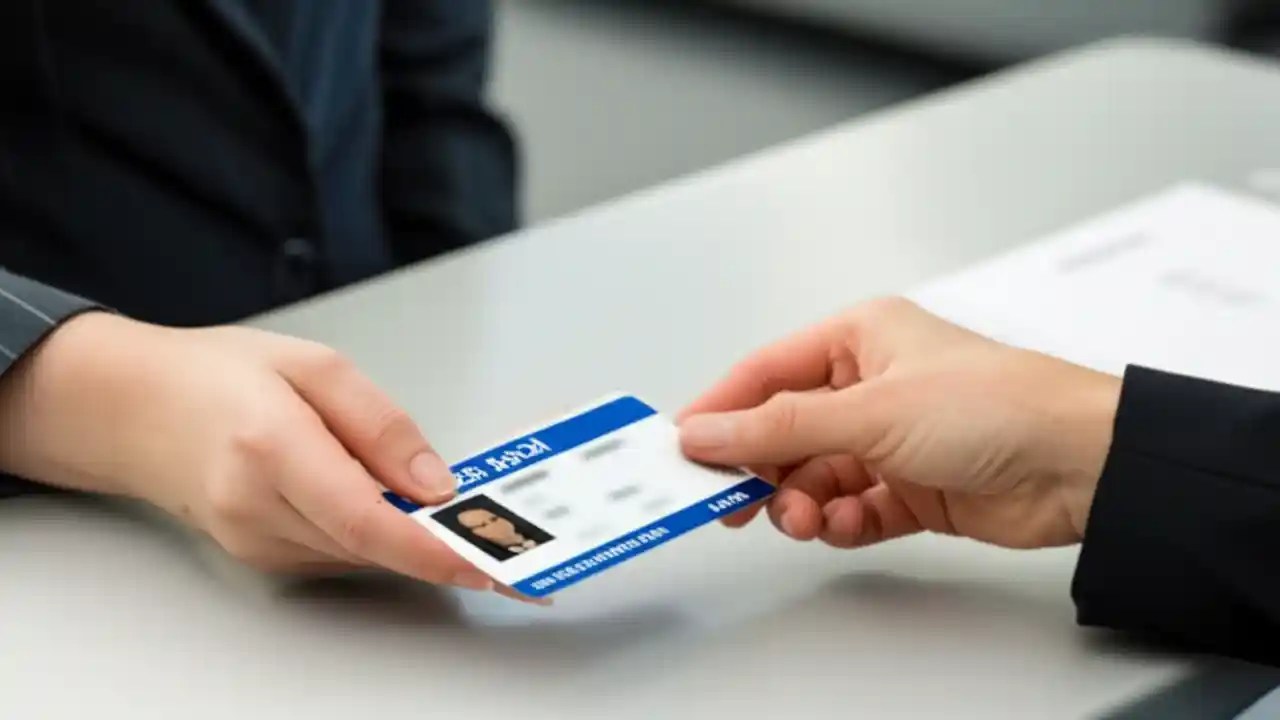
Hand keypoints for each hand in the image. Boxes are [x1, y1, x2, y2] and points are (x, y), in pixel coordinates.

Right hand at [0, 313, 493, 590]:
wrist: (131, 409)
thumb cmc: (217, 374)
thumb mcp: (313, 366)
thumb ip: (378, 423)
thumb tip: (434, 481)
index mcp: (272, 448)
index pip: (367, 519)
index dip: (432, 549)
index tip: (488, 563)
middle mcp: (258, 508)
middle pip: (373, 545)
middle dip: (444, 548)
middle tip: (513, 548)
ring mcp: (255, 541)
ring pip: (361, 553)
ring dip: (414, 539)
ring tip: (469, 523)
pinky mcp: (259, 555)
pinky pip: (338, 551)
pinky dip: (377, 534)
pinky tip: (396, 508)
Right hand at [678, 298, 1121, 549]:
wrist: (1081, 464)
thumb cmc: (993, 405)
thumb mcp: (869, 410)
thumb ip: (778, 428)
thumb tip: (704, 432)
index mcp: (859, 339)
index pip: (766, 373)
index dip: (720, 410)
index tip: (682, 448)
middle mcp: (871, 385)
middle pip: (784, 430)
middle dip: (758, 468)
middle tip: (728, 502)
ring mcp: (891, 440)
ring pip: (813, 475)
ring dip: (798, 502)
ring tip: (800, 517)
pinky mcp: (912, 488)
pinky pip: (850, 508)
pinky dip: (838, 522)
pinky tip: (842, 524)